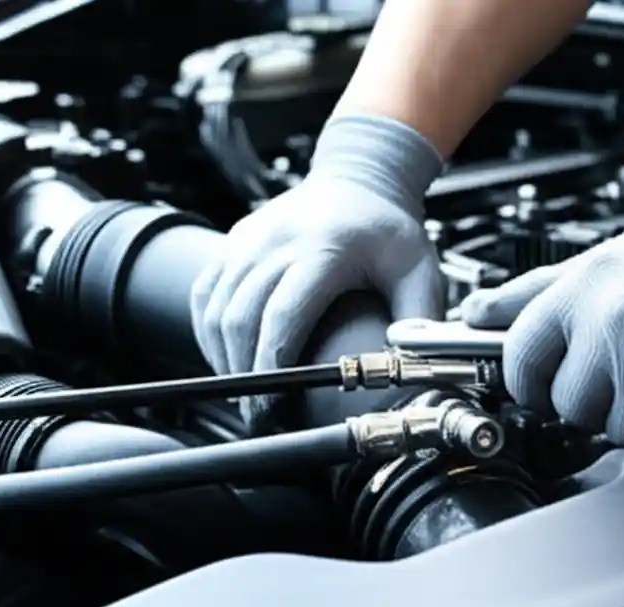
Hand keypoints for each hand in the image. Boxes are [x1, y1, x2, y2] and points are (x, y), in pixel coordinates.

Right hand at [190, 115, 445, 427]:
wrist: (359, 178)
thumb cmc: (387, 228)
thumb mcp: (419, 268)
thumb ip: (419, 317)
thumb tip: (406, 366)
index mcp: (322, 249)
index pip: (283, 314)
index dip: (272, 362)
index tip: (274, 399)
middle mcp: (276, 242)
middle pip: (240, 317)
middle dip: (244, 372)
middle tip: (258, 411)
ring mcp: (248, 241)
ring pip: (215, 309)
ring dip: (223, 357)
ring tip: (244, 391)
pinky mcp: (232, 244)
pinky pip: (204, 294)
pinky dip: (209, 332)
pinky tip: (227, 356)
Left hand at [458, 177, 623, 446]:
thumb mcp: (614, 255)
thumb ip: (539, 288)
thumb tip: (475, 313)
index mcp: (584, 289)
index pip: (518, 355)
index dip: (526, 382)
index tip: (541, 389)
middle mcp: (610, 325)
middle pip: (566, 405)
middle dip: (594, 403)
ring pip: (616, 430)